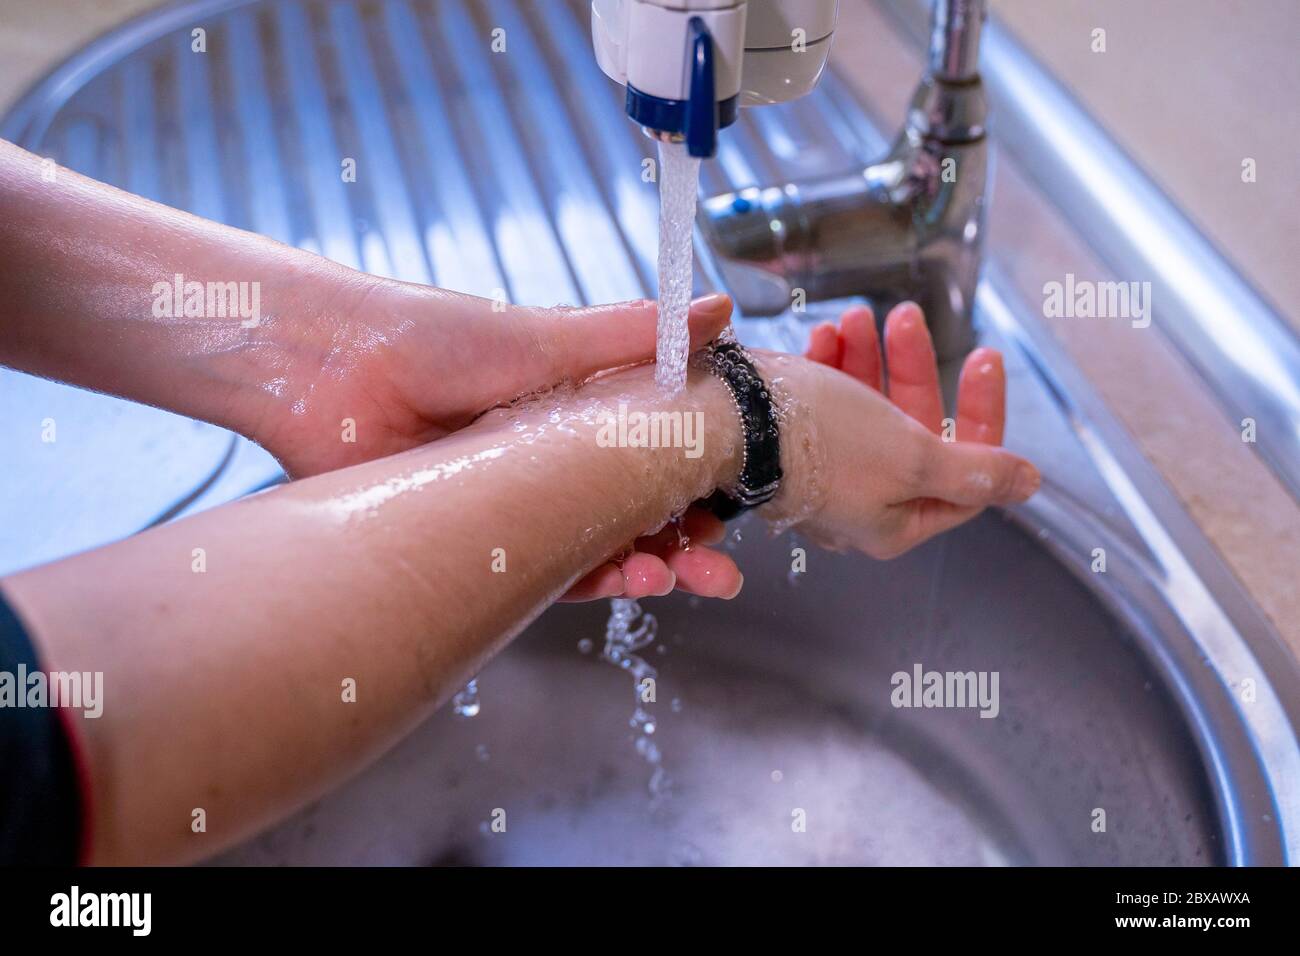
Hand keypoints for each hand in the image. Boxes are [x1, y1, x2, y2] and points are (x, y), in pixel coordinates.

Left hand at [242, 273, 742, 601]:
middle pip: (637, 513)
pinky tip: (620, 582)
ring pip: (598, 549)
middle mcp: (555, 463)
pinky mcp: (479, 543)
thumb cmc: (437, 339)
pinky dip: (586, 582)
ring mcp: (519, 505)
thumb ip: (635, 336)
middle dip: (685, 546)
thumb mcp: (548, 338)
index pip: (658, 456)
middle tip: (719, 570)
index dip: (699, 483)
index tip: (734, 501)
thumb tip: (721, 309)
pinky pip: (544, 575)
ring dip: (645, 570)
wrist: (331, 370)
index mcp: (579, 412)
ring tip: (674, 577)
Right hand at [765, 301, 1038, 556]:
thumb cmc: (820, 444)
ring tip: (855, 319)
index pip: (968, 473)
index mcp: (897, 520)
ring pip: (869, 407)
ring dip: (867, 357)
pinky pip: (826, 401)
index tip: (983, 359)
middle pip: (915, 429)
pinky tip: (824, 338)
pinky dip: (831, 366)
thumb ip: (974, 471)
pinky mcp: (792, 441)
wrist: (723, 422)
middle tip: (905, 318)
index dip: (981, 414)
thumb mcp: (912, 456)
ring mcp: (826, 471)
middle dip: (911, 367)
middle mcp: (863, 500)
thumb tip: (1028, 484)